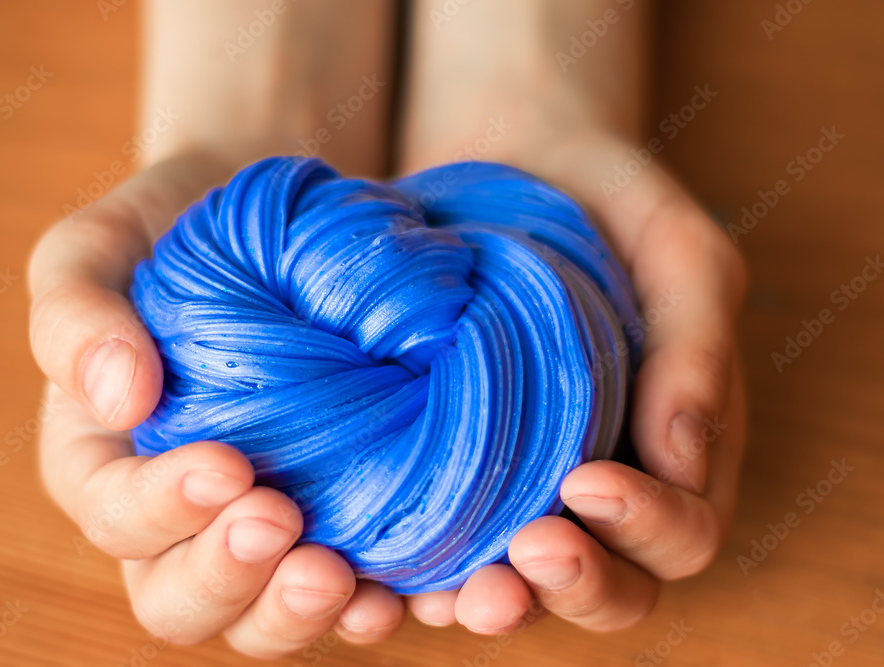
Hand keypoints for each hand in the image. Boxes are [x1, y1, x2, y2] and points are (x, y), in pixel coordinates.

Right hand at [27, 152, 404, 657]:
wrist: (274, 220)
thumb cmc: (170, 233)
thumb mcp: (101, 249)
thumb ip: (78, 315)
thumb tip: (118, 397)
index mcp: (104, 461)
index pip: (116, 514)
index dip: (164, 508)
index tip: (225, 464)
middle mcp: (176, 516)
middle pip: (179, 598)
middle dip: (227, 578)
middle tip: (281, 521)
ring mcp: (254, 525)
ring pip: (258, 616)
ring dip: (296, 612)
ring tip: (341, 579)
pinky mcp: (330, 518)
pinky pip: (342, 590)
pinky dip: (368, 604)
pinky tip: (397, 591)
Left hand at [399, 127, 747, 632]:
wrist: (512, 167)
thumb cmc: (609, 210)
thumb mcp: (678, 254)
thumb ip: (696, 347)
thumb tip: (679, 459)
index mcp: (673, 455)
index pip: (681, 533)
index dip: (645, 527)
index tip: (586, 482)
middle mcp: (599, 491)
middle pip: (610, 586)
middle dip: (570, 586)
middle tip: (522, 556)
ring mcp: (520, 487)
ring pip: (520, 584)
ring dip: (490, 599)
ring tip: (451, 593)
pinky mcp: (448, 471)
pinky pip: (438, 541)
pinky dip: (416, 570)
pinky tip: (382, 567)